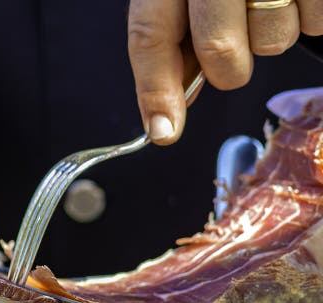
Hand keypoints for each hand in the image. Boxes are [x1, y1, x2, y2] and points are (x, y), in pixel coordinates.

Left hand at [128, 0, 322, 144]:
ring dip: (272, 35)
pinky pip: (315, 24)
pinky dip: (310, 16)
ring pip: (272, 42)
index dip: (154, 90)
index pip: (150, 35)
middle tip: (237, 41)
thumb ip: (173, 36)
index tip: (162, 132)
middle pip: (219, 52)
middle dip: (228, 68)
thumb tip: (166, 111)